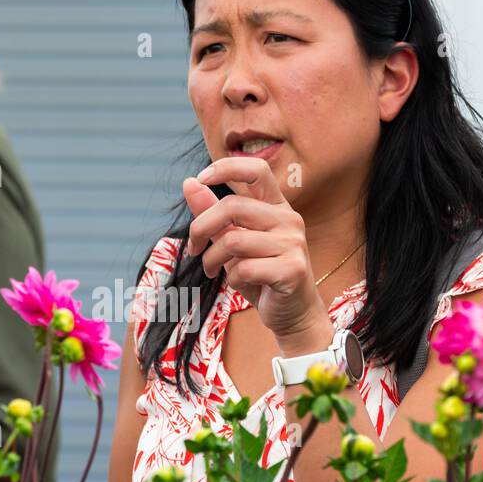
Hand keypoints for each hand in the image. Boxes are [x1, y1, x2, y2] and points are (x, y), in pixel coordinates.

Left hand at [182, 157, 333, 354]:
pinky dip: (232, 279)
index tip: (200, 178)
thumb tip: (189, 183)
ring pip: (233, 241)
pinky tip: (239, 284)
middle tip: (194, 249)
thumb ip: (213, 214)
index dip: (226, 167)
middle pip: (232, 207)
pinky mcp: (292, 269)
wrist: (293, 313)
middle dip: (201, 228)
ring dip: (212, 260)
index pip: (257, 169)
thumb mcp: (233, 242)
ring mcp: (293, 244)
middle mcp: (289, 219)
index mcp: (277, 207)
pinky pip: (245, 268)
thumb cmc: (261, 275)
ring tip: (212, 271)